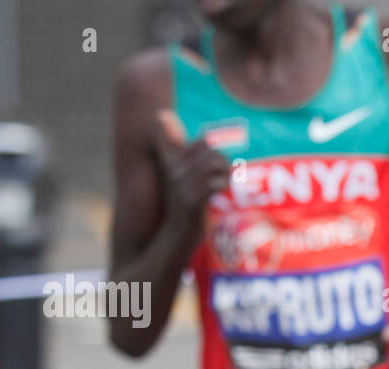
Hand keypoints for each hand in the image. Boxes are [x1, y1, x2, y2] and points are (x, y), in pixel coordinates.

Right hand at [154, 109, 230, 240]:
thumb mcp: (178, 175)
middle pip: (211, 152)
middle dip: (224, 162)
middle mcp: (174, 171)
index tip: (217, 166)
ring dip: (225, 174)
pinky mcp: (191, 202)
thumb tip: (162, 114)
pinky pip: (213, 184)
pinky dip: (222, 185)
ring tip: (223, 183)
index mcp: (172, 161)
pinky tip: (221, 192)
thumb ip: (175, 148)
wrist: (177, 235)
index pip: (204, 142)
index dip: (217, 151)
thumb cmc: (183, 204)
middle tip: (224, 175)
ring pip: (213, 166)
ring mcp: (181, 186)